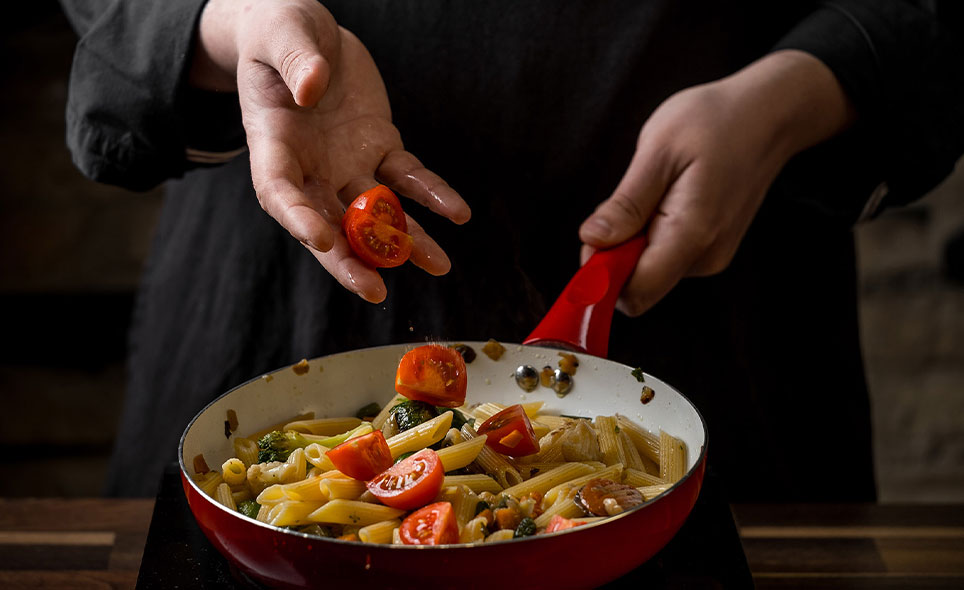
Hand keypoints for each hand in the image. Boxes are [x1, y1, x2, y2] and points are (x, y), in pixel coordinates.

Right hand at [190, 0, 470, 302]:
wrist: (305, 35)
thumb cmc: (280, 31)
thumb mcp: (283, 32)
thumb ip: (294, 60)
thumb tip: (312, 87)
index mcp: (273, 144)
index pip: (280, 192)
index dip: (299, 219)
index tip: (322, 240)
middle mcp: (310, 167)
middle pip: (327, 222)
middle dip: (349, 259)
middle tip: (373, 290)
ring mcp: (347, 164)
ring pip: (374, 212)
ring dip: (404, 240)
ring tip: (438, 264)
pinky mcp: (380, 149)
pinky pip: (408, 178)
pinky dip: (432, 195)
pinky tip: (458, 213)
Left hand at [578, 50, 854, 315]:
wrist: (768, 115)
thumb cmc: (714, 121)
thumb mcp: (658, 150)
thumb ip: (627, 204)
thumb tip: (592, 241)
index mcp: (691, 235)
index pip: (634, 293)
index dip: (602, 274)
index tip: (594, 237)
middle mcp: (705, 258)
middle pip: (638, 286)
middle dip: (615, 255)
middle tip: (625, 203)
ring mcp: (711, 257)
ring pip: (649, 272)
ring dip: (633, 242)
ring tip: (653, 192)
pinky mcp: (711, 249)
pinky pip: (664, 258)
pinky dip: (650, 236)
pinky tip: (665, 198)